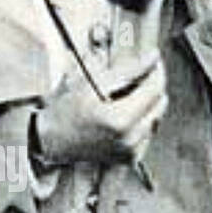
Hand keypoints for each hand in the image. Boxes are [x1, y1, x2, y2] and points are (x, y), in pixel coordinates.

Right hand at [34, 56, 167, 168]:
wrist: (52, 140)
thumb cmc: (65, 109)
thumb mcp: (88, 82)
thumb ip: (123, 70)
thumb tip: (150, 57)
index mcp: (117, 117)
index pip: (152, 87)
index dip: (154, 67)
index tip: (153, 56)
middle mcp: (127, 136)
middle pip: (159, 100)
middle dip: (153, 82)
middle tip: (143, 71)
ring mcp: (130, 148)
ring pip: (156, 114)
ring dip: (149, 100)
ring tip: (131, 92)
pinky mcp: (130, 156)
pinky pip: (148, 130)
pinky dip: (142, 118)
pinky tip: (126, 111)